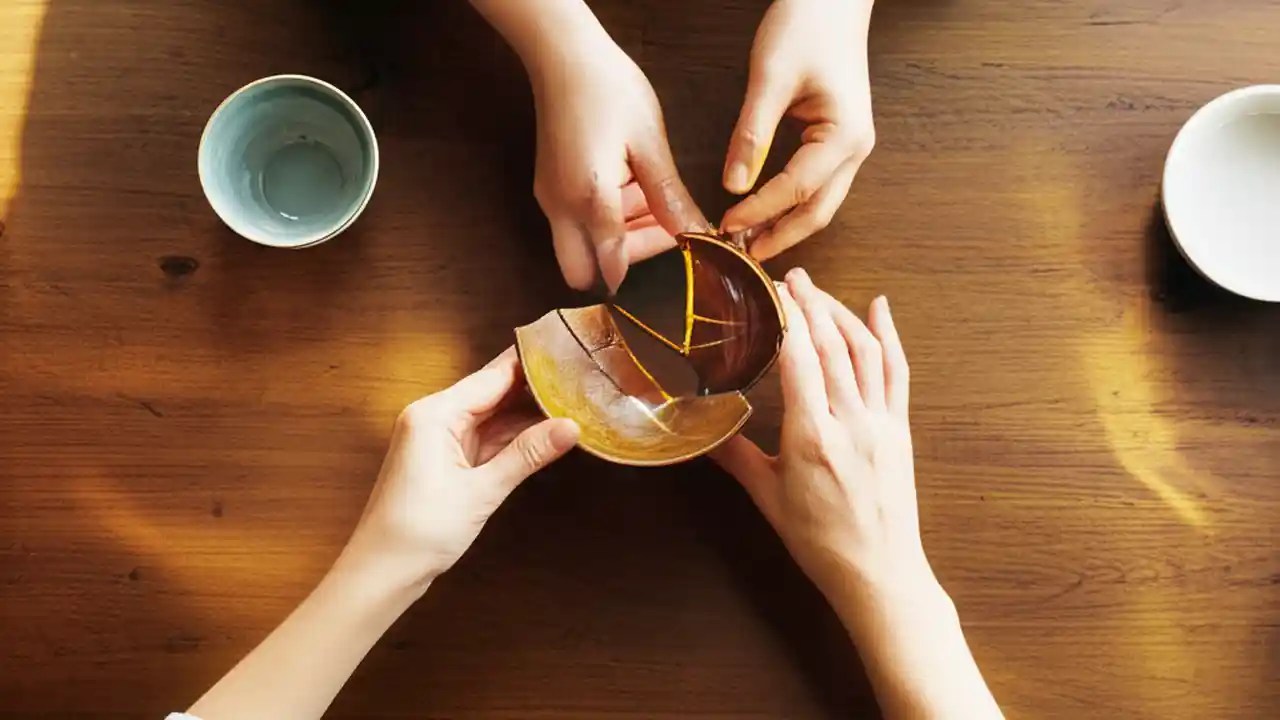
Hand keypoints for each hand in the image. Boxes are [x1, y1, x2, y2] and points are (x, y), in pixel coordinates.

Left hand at [339, 348, 578, 589]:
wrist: (382, 572)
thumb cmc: (419, 532)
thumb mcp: (481, 491)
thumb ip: (527, 455)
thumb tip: (570, 427)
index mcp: (435, 414)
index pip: (493, 376)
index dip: (531, 363)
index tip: (567, 349)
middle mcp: (433, 417)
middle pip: (492, 391)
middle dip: (534, 387)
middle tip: (579, 377)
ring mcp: (437, 438)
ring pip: (490, 415)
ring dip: (526, 414)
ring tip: (572, 403)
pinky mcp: (443, 459)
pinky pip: (483, 437)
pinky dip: (511, 437)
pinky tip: (542, 433)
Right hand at [529, 34, 706, 291]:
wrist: (564, 56)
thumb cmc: (609, 91)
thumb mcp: (650, 143)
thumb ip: (669, 196)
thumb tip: (696, 232)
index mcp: (589, 200)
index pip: (613, 265)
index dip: (650, 269)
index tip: (681, 254)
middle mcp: (560, 209)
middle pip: (583, 271)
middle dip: (621, 264)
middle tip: (658, 230)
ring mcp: (550, 200)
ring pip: (580, 248)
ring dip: (615, 238)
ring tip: (649, 196)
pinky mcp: (549, 188)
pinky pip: (575, 223)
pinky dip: (603, 219)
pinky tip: (628, 185)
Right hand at [713, 269, 930, 602]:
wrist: (879, 571)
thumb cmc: (820, 541)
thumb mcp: (768, 498)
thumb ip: (736, 458)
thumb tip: (702, 433)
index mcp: (812, 437)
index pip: (799, 359)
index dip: (786, 317)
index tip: (770, 290)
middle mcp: (850, 421)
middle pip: (831, 345)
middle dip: (810, 303)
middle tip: (790, 276)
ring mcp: (880, 422)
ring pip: (864, 351)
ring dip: (841, 313)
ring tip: (818, 289)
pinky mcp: (899, 428)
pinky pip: (896, 372)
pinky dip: (888, 336)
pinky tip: (879, 308)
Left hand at [721, 0, 875, 260]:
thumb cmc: (807, 25)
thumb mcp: (770, 78)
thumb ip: (751, 134)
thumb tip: (733, 184)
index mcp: (845, 136)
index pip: (796, 190)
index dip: (759, 212)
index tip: (725, 226)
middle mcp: (856, 149)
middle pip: (818, 211)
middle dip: (779, 236)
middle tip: (741, 256)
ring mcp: (851, 147)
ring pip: (820, 204)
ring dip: (786, 226)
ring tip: (748, 242)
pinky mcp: (838, 141)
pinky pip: (816, 185)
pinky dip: (791, 205)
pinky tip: (764, 213)